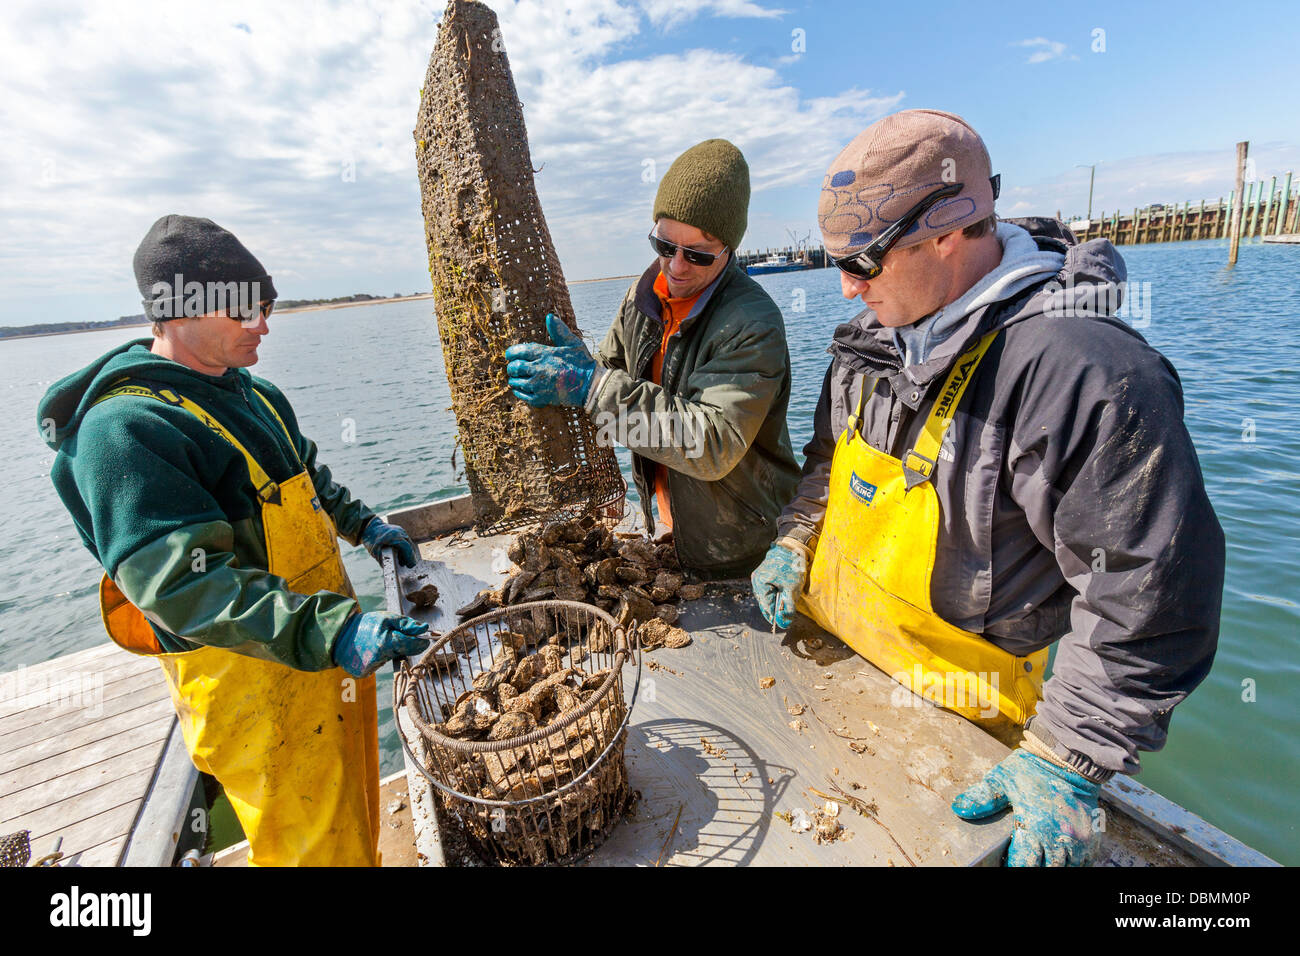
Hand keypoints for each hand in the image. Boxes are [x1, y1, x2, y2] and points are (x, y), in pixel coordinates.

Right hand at [332, 611, 430, 676]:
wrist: (339, 635)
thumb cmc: (365, 624)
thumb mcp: (386, 617)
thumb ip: (406, 623)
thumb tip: (424, 629)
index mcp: (386, 642)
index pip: (413, 645)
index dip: (421, 641)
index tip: (424, 638)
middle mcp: (380, 657)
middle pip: (403, 652)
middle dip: (402, 644)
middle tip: (390, 635)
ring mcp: (371, 667)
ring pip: (390, 659)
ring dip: (388, 651)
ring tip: (376, 641)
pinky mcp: (364, 673)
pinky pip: (379, 664)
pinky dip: (378, 658)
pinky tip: (369, 650)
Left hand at [361, 518, 416, 567]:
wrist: (369, 526)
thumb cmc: (370, 539)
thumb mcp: (375, 552)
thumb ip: (383, 561)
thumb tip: (390, 571)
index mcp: (394, 536)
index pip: (407, 548)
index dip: (410, 558)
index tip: (410, 565)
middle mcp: (400, 532)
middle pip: (409, 546)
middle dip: (410, 557)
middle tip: (409, 566)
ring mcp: (400, 530)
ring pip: (408, 543)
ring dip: (407, 553)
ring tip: (403, 562)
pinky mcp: (400, 530)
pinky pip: (405, 541)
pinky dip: (404, 548)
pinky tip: (400, 555)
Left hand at [504, 313, 595, 406]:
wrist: (590, 385)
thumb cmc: (582, 363)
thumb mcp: (573, 343)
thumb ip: (559, 330)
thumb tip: (549, 316)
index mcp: (544, 354)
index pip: (518, 351)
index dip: (511, 353)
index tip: (510, 355)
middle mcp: (538, 369)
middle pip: (514, 367)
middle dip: (512, 367)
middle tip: (514, 368)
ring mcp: (539, 385)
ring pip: (516, 382)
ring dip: (514, 379)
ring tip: (518, 378)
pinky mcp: (541, 398)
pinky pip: (522, 395)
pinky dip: (519, 391)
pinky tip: (522, 388)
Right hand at [750, 541, 807, 628]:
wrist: (793, 547)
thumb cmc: (792, 566)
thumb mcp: (792, 590)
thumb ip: (787, 608)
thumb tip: (784, 623)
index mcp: (760, 583)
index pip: (766, 606)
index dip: (775, 616)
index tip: (783, 622)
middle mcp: (756, 580)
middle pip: (764, 601)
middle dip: (774, 609)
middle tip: (784, 616)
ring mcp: (758, 576)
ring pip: (765, 596)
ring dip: (774, 601)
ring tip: (784, 604)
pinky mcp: (763, 574)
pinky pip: (767, 589)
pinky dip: (774, 594)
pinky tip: (781, 595)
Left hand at [950, 749, 1102, 865]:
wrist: (1070, 756)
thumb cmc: (1035, 768)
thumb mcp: (1003, 779)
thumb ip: (983, 798)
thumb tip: (959, 809)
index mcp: (1036, 829)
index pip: (1023, 865)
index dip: (1013, 866)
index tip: (1006, 862)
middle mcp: (1060, 839)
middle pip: (1046, 870)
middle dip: (1033, 866)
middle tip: (1022, 858)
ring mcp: (1079, 841)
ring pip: (1066, 869)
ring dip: (1052, 865)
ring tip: (1040, 858)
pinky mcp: (1092, 838)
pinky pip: (1085, 862)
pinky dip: (1071, 863)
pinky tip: (1058, 857)